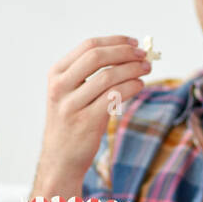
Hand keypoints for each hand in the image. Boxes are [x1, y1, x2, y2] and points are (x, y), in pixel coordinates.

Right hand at [34, 36, 149, 193]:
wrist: (60, 159)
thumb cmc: (71, 122)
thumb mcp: (69, 94)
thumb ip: (89, 74)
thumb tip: (126, 54)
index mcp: (56, 74)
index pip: (88, 46)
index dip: (115, 41)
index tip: (134, 42)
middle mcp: (60, 87)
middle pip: (98, 57)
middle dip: (125, 53)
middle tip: (144, 55)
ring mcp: (72, 105)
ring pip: (108, 76)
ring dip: (133, 69)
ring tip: (146, 69)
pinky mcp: (86, 122)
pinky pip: (114, 96)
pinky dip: (131, 87)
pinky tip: (139, 85)